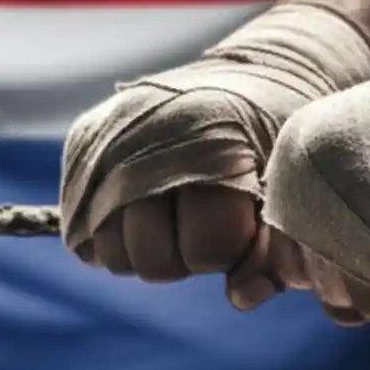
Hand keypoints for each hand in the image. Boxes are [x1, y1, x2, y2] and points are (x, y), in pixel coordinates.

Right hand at [59, 2, 369, 296]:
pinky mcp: (85, 136)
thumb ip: (272, 252)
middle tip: (200, 231)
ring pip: (104, 247)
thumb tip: (238, 298)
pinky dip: (107, 231)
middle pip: (145, 255)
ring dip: (139, 249)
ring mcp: (109, 133)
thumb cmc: (283, 134)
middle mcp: (148, 133)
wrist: (261, 70)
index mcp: (213, 140)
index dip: (225, 251)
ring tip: (169, 223)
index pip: (203, 247)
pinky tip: (139, 214)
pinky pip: (78, 220)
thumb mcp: (290, 186)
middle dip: (179, 258)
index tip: (238, 227)